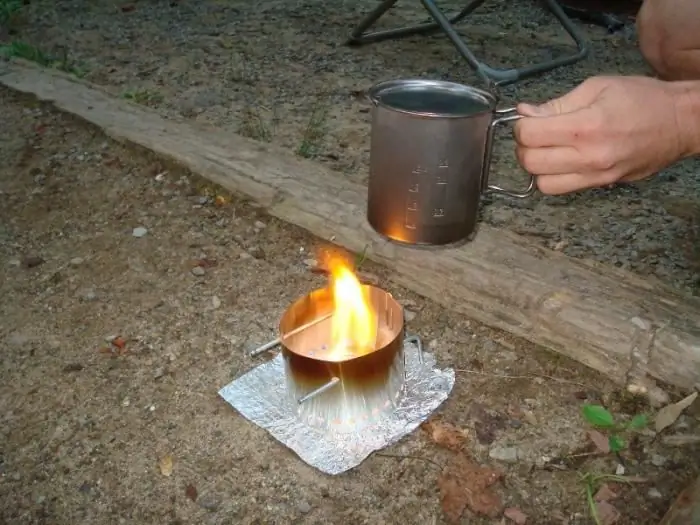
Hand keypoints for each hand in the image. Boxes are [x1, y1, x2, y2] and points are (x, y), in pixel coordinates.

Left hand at [513, 75, 689, 194]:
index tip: (528, 119)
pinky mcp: (602, 185)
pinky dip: (553, 177)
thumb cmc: (643, 99)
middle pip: (530, 163)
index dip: (521, 126)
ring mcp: (596, 175)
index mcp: (586, 126)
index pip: (530, 135)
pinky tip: (562, 160)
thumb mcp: (597, 87)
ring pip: (542, 184)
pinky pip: (562, 189)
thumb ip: (557, 104)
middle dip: (524, 147)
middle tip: (534, 135)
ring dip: (537, 167)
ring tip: (547, 150)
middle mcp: (589, 155)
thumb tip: (524, 112)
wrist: (681, 122)